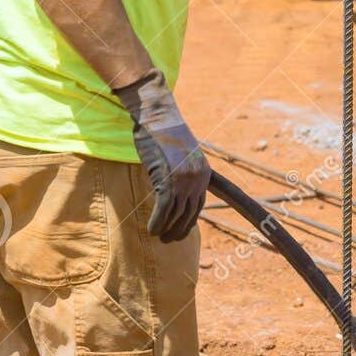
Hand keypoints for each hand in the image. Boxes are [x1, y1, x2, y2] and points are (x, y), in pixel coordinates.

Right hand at [115, 70, 208, 242]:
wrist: (157, 115)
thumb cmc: (163, 133)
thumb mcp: (177, 155)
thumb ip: (179, 173)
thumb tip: (172, 191)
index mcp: (204, 174)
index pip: (199, 206)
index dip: (189, 222)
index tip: (182, 233)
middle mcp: (198, 179)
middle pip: (189, 214)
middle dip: (178, 230)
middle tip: (168, 240)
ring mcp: (184, 180)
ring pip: (176, 214)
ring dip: (166, 229)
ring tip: (158, 237)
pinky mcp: (169, 180)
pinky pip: (163, 209)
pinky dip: (157, 222)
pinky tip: (151, 230)